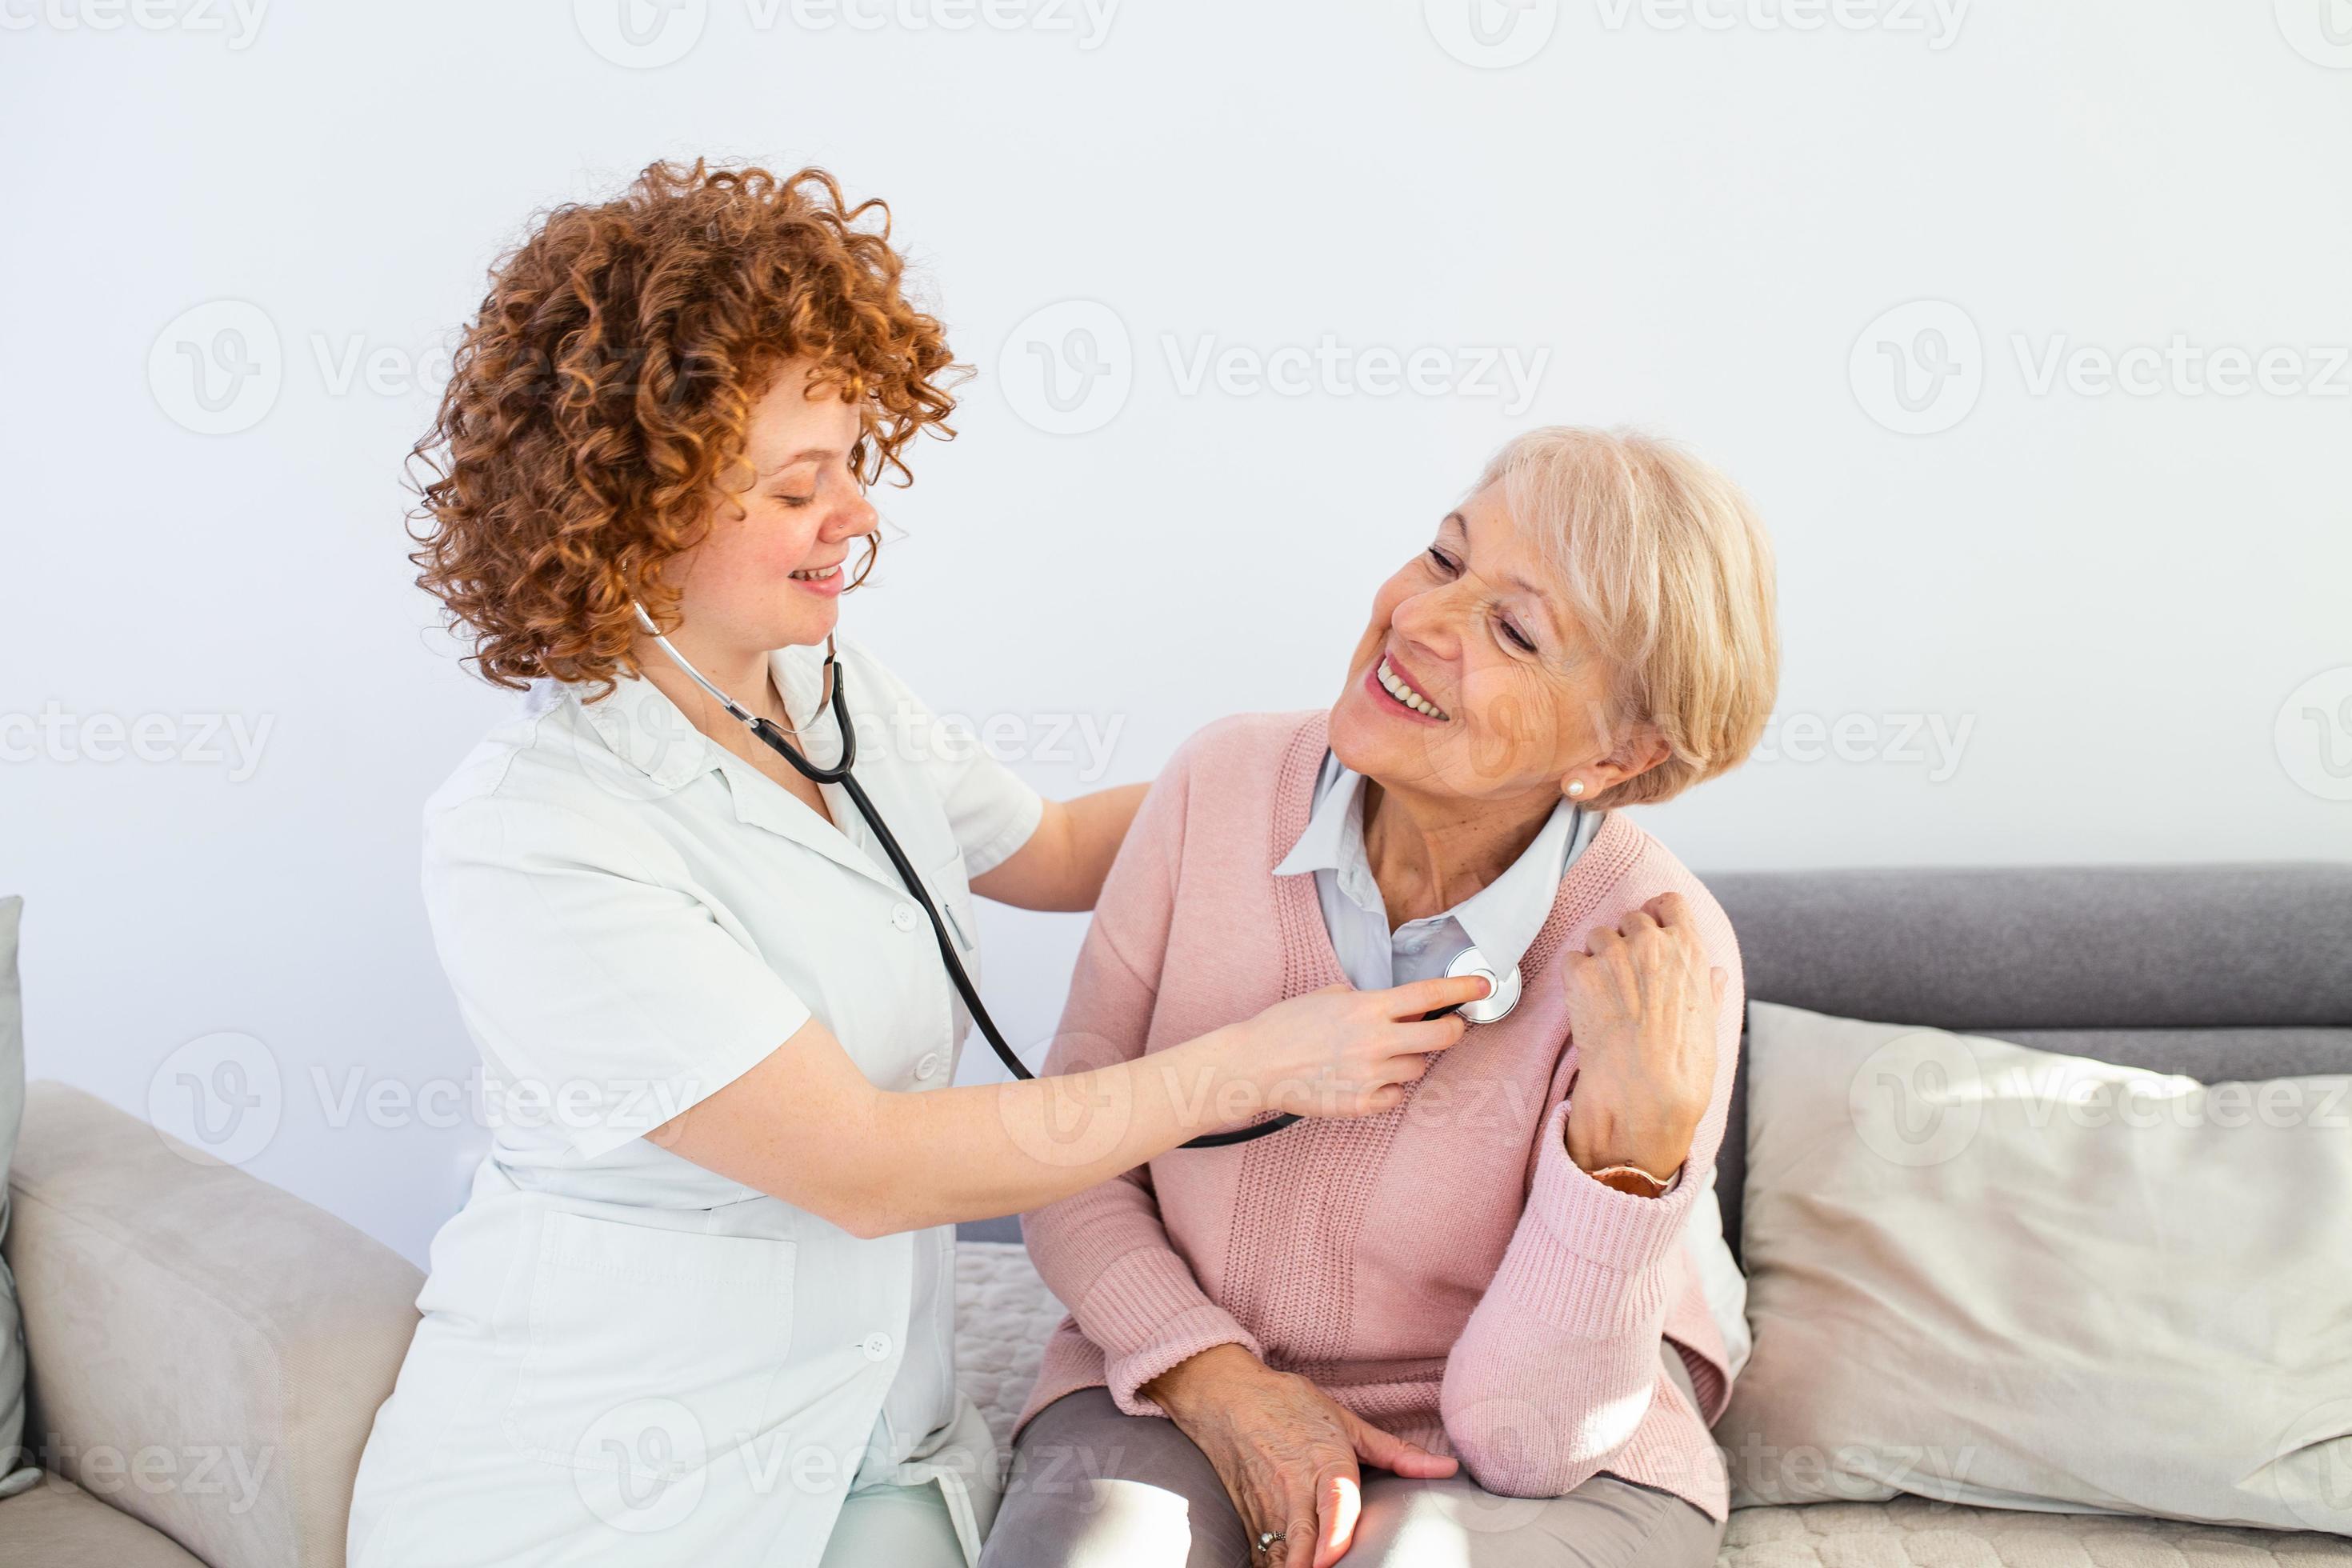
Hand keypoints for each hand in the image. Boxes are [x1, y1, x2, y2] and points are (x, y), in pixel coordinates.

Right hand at [1144, 1344, 1457, 1567]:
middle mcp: (1294, 1488)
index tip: (1335, 1557)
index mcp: (1326, 1461)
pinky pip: (1264, 1555)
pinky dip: (1277, 1566)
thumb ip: (1396, 1452)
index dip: (1335, 1533)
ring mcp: (1267, 1507)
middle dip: (1314, 1566)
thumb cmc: (1290, 1405)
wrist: (1225, 1395)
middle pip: (1304, 1542)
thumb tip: (1448, 1468)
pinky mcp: (1249, 1519)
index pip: (1334, 1502)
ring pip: (1281, 1554)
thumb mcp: (1346, 1422)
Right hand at [1219, 974, 1491, 1124]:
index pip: (1430, 994)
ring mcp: (1371, 1075)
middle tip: (1445, 1027)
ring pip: (1418, 1068)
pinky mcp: (1362, 1104)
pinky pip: (1396, 1096)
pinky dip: (1387, 1088)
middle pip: (1443, 1036)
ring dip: (1406, 1060)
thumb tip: (1402, 1007)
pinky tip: (1363, 1079)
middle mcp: (1376, 1040)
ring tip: (1373, 1056)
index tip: (1481, 986)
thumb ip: (1369, 999)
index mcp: (1368, 1007)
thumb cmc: (1287, 1025)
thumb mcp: (1330, 995)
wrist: (1256, 1064)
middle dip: (1452, 1030)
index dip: (1463, 988)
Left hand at [1561, 892, 1725, 1181]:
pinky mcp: (1581, 972)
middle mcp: (1651, 942)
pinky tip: (1588, 1005)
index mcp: (1689, 949)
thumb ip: (1708, 989)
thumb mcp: (1709, 1022)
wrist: (1645, 1092)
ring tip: (1607, 995)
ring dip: (1599, 956)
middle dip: (1626, 941)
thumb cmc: (1682, 1067)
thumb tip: (1715, 974)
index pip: (1670, 903)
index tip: (1650, 926)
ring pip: (1598, 936)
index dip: (1657, 912)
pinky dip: (1576, 978)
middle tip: (1625, 976)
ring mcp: (1614, 953)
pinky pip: (1573, 960)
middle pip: (1631, 919)